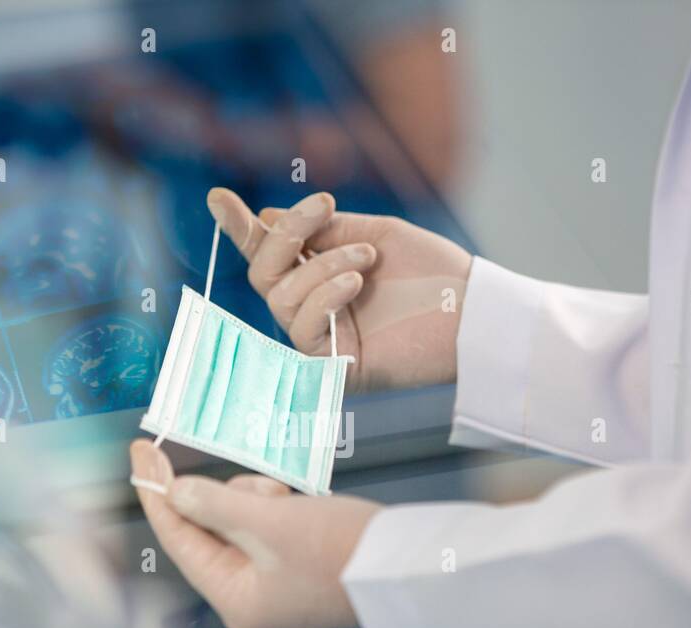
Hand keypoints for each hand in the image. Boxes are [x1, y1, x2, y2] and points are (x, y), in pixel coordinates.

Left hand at [130, 439, 379, 627]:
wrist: (410, 566)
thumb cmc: (345, 551)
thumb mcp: (272, 522)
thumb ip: (216, 505)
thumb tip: (177, 493)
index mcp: (235, 600)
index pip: (178, 539)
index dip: (156, 492)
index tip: (140, 450)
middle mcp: (249, 598)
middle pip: (210, 529)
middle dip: (232, 499)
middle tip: (271, 494)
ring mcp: (274, 584)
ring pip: (239, 521)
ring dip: (259, 499)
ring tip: (294, 503)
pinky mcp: (297, 567)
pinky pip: (267, 525)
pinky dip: (278, 508)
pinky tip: (303, 507)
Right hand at [207, 187, 472, 392]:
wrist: (472, 309)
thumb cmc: (431, 272)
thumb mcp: (372, 234)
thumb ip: (321, 231)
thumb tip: (266, 219)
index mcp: (320, 274)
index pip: (270, 252)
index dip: (241, 226)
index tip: (218, 197)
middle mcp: (314, 307)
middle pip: (263, 273)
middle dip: (285, 235)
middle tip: (324, 207)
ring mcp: (321, 339)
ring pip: (281, 297)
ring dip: (322, 266)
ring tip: (366, 258)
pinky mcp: (333, 368)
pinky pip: (303, 327)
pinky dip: (325, 296)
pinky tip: (356, 284)